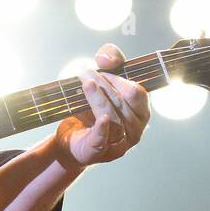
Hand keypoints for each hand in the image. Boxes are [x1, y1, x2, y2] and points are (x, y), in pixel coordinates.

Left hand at [54, 43, 150, 168]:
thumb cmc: (89, 108)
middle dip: (104, 84)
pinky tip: (102, 118)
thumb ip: (108, 60)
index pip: (137, 92)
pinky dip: (103, 128)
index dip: (119, 78)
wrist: (69, 138)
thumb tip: (107, 58)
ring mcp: (119, 143)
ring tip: (85, 84)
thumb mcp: (98, 79)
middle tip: (84, 73)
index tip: (100, 66)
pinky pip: (103, 139)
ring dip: (97, 98)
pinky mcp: (99, 152)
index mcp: (140, 111)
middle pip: (124, 102)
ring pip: (113, 117)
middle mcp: (135, 128)